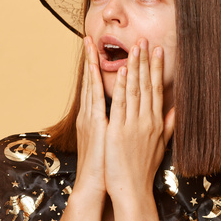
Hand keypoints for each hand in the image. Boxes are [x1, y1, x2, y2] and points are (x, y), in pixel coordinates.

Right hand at [73, 37, 107, 200]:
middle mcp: (90, 114)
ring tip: (91, 43)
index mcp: (95, 116)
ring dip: (93, 63)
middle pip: (91, 80)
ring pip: (92, 84)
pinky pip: (97, 98)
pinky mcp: (96, 124)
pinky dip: (97, 82)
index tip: (98, 49)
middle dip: (91, 58)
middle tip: (90, 37)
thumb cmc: (108, 165)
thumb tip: (130, 115)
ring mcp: (91, 118)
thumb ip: (120, 124)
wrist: (97, 184)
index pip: (97, 85)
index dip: (97, 66)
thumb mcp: (114, 140)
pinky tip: (96, 68)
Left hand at [104, 39, 174, 203]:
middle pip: (147, 86)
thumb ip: (167, 126)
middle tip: (146, 41)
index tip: (158, 51)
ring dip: (135, 67)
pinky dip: (123, 86)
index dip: (157, 69)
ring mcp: (133, 126)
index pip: (157, 90)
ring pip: (135, 90)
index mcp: (155, 123)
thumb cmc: (142, 170)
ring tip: (136, 48)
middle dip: (147, 62)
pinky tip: (123, 71)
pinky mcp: (118, 131)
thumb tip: (176, 111)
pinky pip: (121, 104)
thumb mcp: (160, 146)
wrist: (131, 190)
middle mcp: (146, 122)